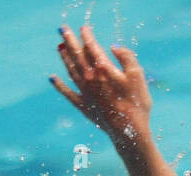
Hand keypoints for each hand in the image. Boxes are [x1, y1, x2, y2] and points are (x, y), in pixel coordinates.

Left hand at [50, 25, 151, 145]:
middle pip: (77, 55)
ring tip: (59, 47)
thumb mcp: (138, 76)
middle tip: (62, 29)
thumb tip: (113, 47)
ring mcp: (85, 92)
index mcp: (103, 69)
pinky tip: (52, 78)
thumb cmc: (137, 103)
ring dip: (64, 57)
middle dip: (69, 40)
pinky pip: (67, 93)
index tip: (84, 28)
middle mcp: (90, 78)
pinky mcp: (83, 106)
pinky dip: (59, 85)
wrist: (129, 132)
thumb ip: (127, 57)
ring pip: (71, 70)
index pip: (92, 47)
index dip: (87, 36)